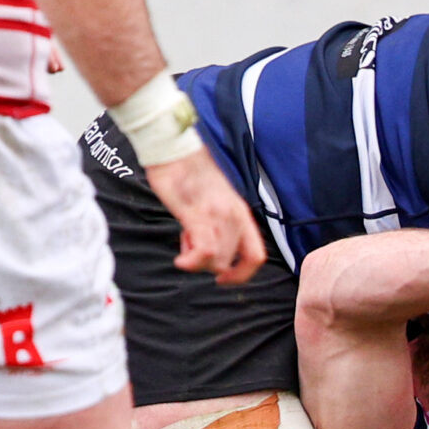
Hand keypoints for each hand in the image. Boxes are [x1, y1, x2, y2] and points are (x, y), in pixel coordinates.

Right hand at [143, 149, 266, 285]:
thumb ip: (218, 225)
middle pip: (231, 262)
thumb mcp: (213, 202)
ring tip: (184, 240)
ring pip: (217, 261)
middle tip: (192, 247)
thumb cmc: (188, 174)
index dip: (242, 274)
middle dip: (210, 265)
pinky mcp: (197, 215)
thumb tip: (211, 249)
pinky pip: (204, 251)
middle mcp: (234, 216)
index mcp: (241, 214)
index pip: (256, 256)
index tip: (222, 280)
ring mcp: (218, 216)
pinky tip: (181, 261)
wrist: (173, 149)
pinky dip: (193, 263)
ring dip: (198, 261)